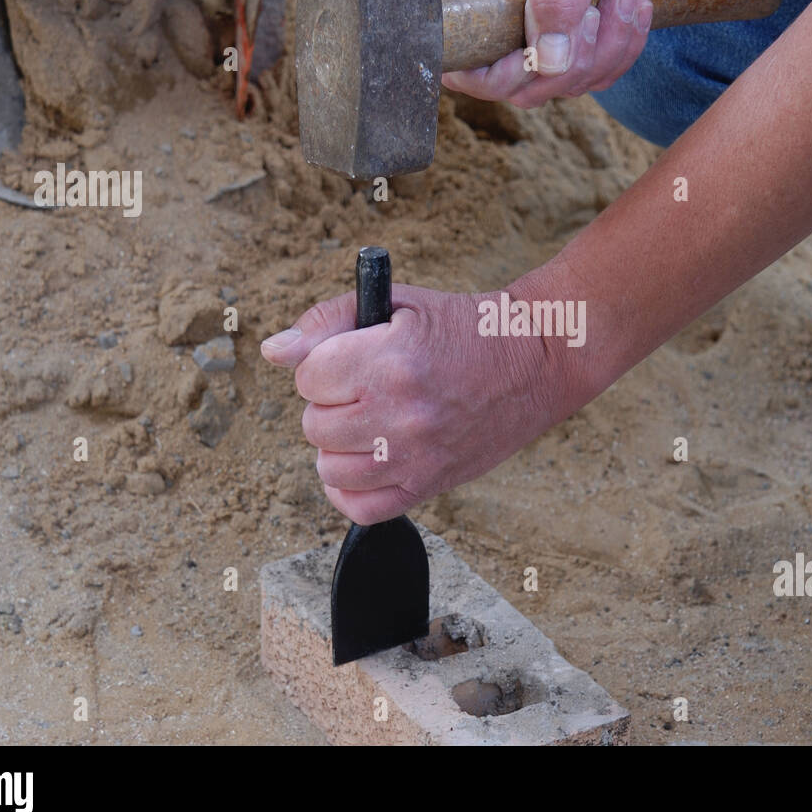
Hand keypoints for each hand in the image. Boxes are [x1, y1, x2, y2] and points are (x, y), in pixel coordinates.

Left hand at [260, 283, 572, 524]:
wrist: (536, 359)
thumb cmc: (466, 329)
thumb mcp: (399, 304)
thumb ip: (329, 321)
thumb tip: (275, 350)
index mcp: (389, 360)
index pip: (308, 376)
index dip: (323, 364)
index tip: (350, 358)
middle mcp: (399, 414)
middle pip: (314, 423)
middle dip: (331, 402)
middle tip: (366, 387)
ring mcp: (414, 456)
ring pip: (328, 467)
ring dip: (339, 445)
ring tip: (369, 422)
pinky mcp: (429, 484)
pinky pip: (360, 508)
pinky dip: (351, 488)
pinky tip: (366, 461)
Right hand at [442, 0, 654, 107]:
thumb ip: (553, 5)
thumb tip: (549, 65)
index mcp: (479, 3)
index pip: (467, 72)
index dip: (501, 78)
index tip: (534, 55)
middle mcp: (503, 33)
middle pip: (526, 89)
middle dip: (574, 59)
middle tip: (595, 10)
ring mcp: (540, 47)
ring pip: (567, 84)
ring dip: (608, 48)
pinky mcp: (574, 52)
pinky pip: (598, 77)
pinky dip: (624, 48)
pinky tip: (633, 9)